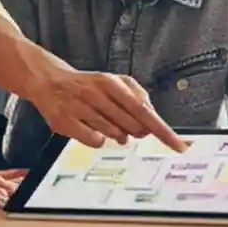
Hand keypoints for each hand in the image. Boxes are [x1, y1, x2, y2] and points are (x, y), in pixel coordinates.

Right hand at [31, 65, 187, 151]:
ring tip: (103, 120)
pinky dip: (97, 139)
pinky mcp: (65, 122)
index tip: (179, 146)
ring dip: (116, 134)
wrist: (49, 80)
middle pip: (132, 126)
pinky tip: (90, 128)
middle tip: (127, 125)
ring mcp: (79, 107)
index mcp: (111, 82)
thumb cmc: (87, 84)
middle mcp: (96, 93)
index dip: (162, 130)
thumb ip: (137, 95)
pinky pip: (94, 141)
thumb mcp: (113, 82)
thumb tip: (151, 119)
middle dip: (136, 131)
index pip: (144, 110)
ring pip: (114, 135)